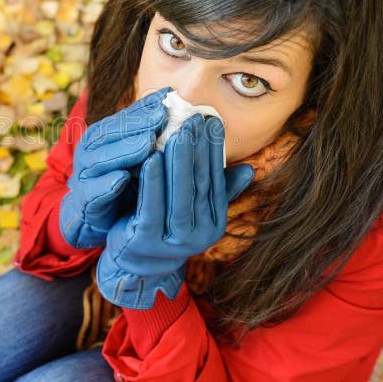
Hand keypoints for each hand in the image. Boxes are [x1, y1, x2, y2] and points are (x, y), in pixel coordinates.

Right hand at [59, 86, 171, 248]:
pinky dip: (107, 185)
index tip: (169, 98)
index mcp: (103, 134)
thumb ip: (145, 127)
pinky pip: (94, 190)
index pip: (125, 116)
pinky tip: (122, 180)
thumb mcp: (134, 151)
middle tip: (162, 116)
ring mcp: (85, 173)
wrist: (92, 213)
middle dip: (138, 124)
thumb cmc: (120, 176)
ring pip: (103, 158)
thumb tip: (170, 94)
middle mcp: (90, 149)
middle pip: (113, 133)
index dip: (146, 107)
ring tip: (148, 143)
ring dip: (126, 150)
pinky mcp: (84, 199)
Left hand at [96, 113, 254, 308]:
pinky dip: (152, 182)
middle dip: (198, 149)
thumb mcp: (192, 207)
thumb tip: (249, 169)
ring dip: (179, 161)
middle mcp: (200, 235)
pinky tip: (151, 158)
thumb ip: (216, 188)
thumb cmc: (163, 223)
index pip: (216, 179)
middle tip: (195, 119)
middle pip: (199, 184)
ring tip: (178, 133)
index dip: (215, 150)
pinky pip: (152, 207)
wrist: (132, 262)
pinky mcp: (148, 241)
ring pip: (180, 195)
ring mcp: (174, 241)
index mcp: (213, 222)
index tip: (212, 121)